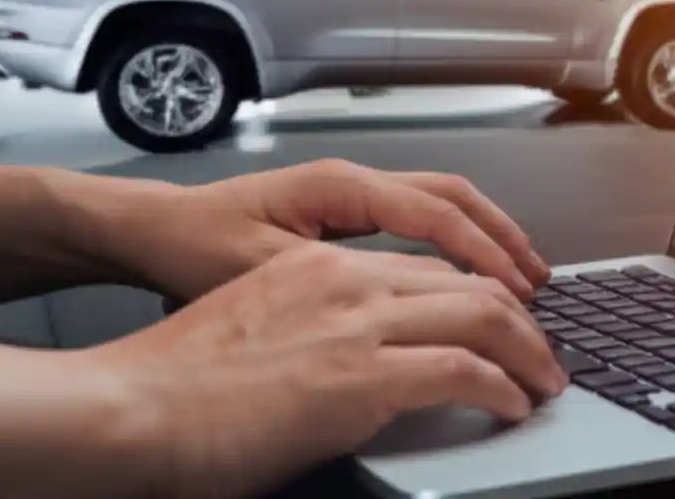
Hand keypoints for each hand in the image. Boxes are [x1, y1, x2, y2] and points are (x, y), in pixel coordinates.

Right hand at [79, 242, 568, 498]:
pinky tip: (511, 407)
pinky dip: (502, 388)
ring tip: (543, 382)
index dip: (482, 296)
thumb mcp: (262, 326)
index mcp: (323, 266)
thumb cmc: (178, 383)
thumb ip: (320, 325)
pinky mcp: (361, 377)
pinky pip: (464, 370)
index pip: (431, 268)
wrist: (131, 409)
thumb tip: (363, 355)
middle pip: (470, 284)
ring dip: (528, 353)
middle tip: (542, 354)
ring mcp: (357, 324)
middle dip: (522, 322)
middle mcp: (349, 281)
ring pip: (483, 316)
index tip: (504, 322)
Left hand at [106, 159, 549, 300]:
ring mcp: (354, 193)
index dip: (480, 251)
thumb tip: (396, 296)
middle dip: (501, 234)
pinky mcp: (349, 212)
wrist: (156, 229)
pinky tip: (470, 269)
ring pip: (442, 201)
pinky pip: (421, 218)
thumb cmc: (195, 244)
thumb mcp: (258, 269)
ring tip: (520, 273)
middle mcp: (354, 181)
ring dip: (486, 233)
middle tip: (536, 277)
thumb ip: (329, 278)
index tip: (512, 287)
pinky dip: (458, 240)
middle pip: (452, 195)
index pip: (433, 213)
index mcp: (339, 187)